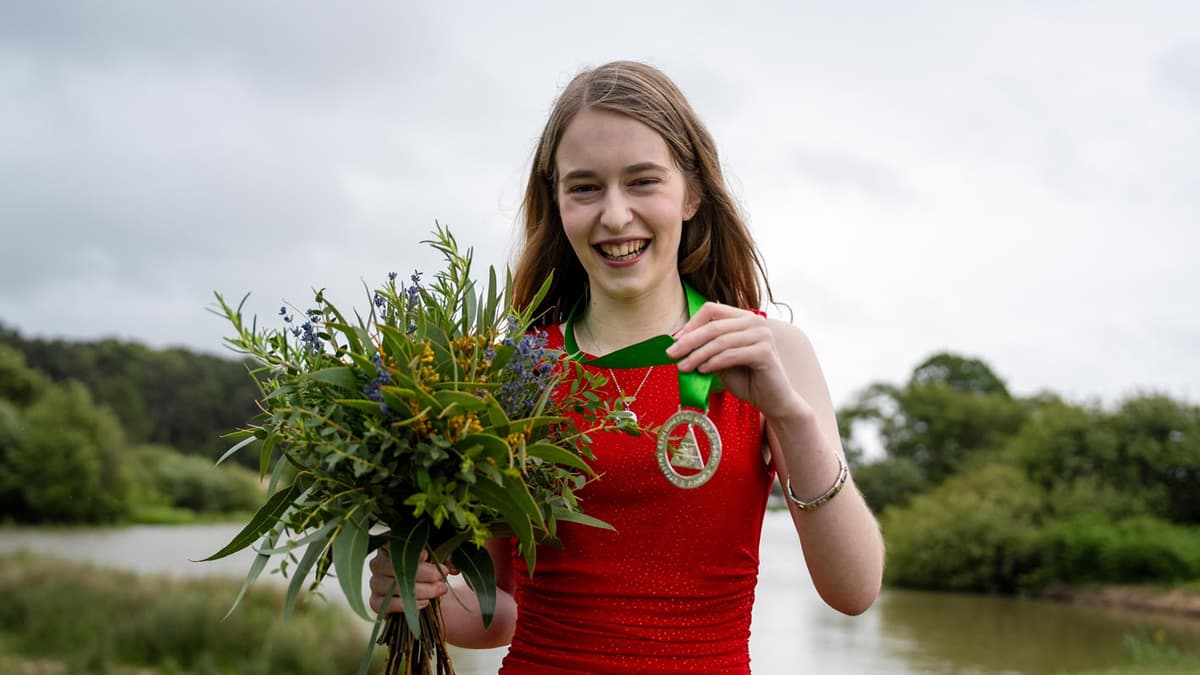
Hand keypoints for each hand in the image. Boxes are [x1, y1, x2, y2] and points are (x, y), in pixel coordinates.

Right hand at [368, 546, 458, 613]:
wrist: (426, 594)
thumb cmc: (432, 569)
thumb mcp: (440, 558)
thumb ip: (447, 558)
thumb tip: (452, 567)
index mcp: (391, 545)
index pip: (391, 542)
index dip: (406, 549)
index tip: (426, 555)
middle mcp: (378, 563)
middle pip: (394, 566)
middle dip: (423, 572)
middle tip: (442, 577)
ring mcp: (374, 582)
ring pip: (391, 586)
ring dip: (419, 589)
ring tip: (438, 590)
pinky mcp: (374, 602)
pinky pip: (385, 604)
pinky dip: (405, 605)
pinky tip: (424, 603)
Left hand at [666, 303, 805, 420]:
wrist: (773, 400)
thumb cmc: (746, 379)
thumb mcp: (720, 360)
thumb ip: (705, 349)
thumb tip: (677, 345)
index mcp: (743, 318)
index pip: (711, 309)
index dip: (690, 324)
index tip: (674, 341)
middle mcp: (754, 321)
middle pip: (713, 325)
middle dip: (688, 341)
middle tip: (671, 354)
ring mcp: (762, 334)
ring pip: (720, 340)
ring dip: (697, 355)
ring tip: (683, 367)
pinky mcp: (765, 352)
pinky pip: (731, 354)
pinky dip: (713, 362)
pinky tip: (702, 371)